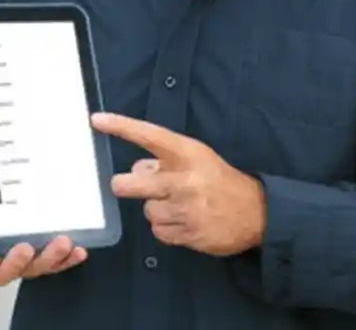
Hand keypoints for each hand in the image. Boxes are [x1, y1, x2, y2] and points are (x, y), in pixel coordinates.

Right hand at [0, 169, 88, 283]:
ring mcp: (25, 255)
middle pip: (7, 273)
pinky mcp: (47, 250)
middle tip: (26, 246)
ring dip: (50, 259)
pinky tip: (81, 246)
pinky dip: (69, 258)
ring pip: (36, 268)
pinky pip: (59, 261)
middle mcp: (0, 257)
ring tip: (63, 241)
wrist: (2, 182)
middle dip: (17, 264)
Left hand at [90, 112, 266, 256]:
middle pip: (131, 184)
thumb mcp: (197, 159)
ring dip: (156, 208)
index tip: (97, 120)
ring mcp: (186, 209)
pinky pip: (159, 231)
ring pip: (146, 210)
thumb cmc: (220, 181)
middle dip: (124, 185)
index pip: (149, 135)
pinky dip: (166, 227)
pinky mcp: (188, 234)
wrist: (257, 214)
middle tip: (124, 185)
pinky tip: (183, 221)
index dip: (121, 126)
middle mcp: (184, 180)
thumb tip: (135, 170)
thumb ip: (165, 161)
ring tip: (177, 205)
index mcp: (187, 154)